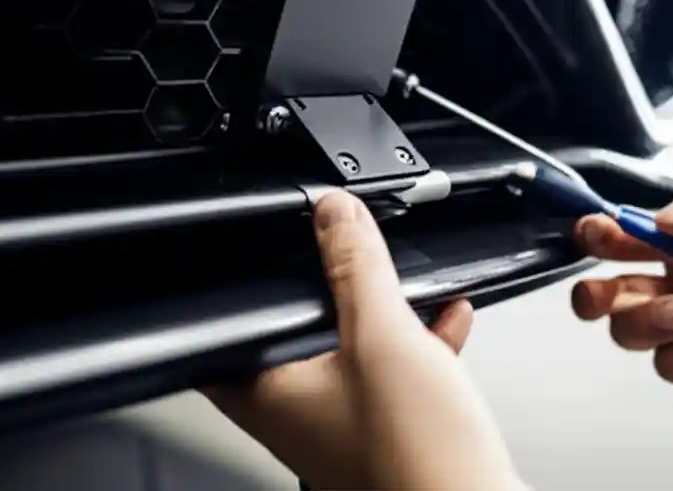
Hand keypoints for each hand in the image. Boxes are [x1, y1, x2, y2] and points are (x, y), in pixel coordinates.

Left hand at [206, 191, 522, 489]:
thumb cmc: (416, 458)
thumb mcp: (383, 336)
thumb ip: (356, 267)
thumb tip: (334, 213)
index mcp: (270, 398)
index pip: (225, 333)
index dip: (238, 288)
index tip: (253, 251)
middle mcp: (300, 417)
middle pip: (294, 335)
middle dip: (326, 290)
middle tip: (335, 255)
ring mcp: (346, 428)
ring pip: (350, 352)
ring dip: (379, 313)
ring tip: (404, 281)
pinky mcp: (392, 434)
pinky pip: (394, 374)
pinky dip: (416, 342)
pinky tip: (448, 320)